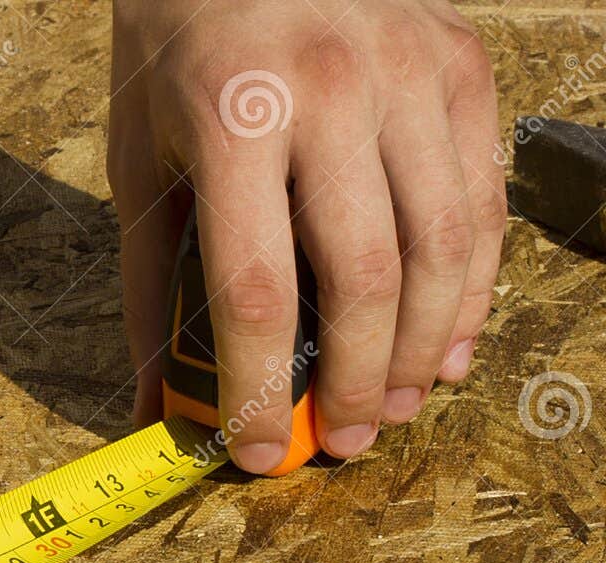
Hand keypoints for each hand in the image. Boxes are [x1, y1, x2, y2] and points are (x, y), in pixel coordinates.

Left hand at [108, 0, 503, 472]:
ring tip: (392, 408)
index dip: (257, 390)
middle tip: (343, 445)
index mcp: (231, 117)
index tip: (255, 454)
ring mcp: (408, 72)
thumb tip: (158, 401)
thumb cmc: (176, 52)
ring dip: (419, 348)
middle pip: (362, 277)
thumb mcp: (139, 159)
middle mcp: (331, 92)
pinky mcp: (461, 64)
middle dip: (352, 382)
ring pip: (439, 245)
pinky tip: (443, 345)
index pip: (253, 290)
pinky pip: (481, 198)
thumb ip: (153, 285)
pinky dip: (470, 286)